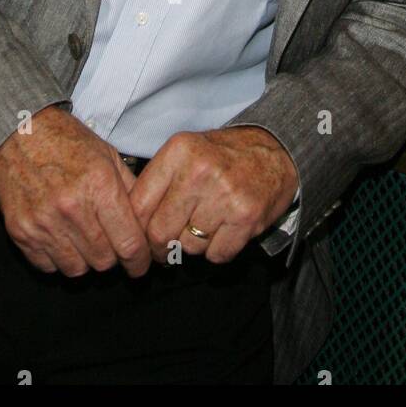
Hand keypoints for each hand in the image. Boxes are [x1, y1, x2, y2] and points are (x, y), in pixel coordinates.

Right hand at [0, 106, 151, 278]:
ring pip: (77, 269)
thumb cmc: (66, 140)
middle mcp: (72, 207)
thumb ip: (131, 189)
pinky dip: (57, 259)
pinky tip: (60, 238)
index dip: (139, 261)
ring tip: (83, 240)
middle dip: (113, 257)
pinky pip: (48, 266)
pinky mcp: (21, 232)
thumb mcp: (107, 155)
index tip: (140, 264)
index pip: (129, 244)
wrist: (17, 132)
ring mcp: (44, 222)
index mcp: (99, 185)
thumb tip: (149, 222)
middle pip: (104, 261)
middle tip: (109, 244)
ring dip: (85, 260)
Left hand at [128, 127, 299, 264]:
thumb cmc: (223, 156)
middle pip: (159, 233)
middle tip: (166, 248)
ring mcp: (224, 195)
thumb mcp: (186, 151)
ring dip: (192, 246)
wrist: (276, 152)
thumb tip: (130, 223)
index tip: (140, 238)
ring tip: (204, 226)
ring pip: (188, 247)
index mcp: (179, 151)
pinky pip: (216, 255)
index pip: (138, 205)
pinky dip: (217, 251)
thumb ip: (158, 182)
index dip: (135, 229)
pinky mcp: (246, 217)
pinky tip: (223, 232)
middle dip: (160, 248)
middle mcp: (199, 171)